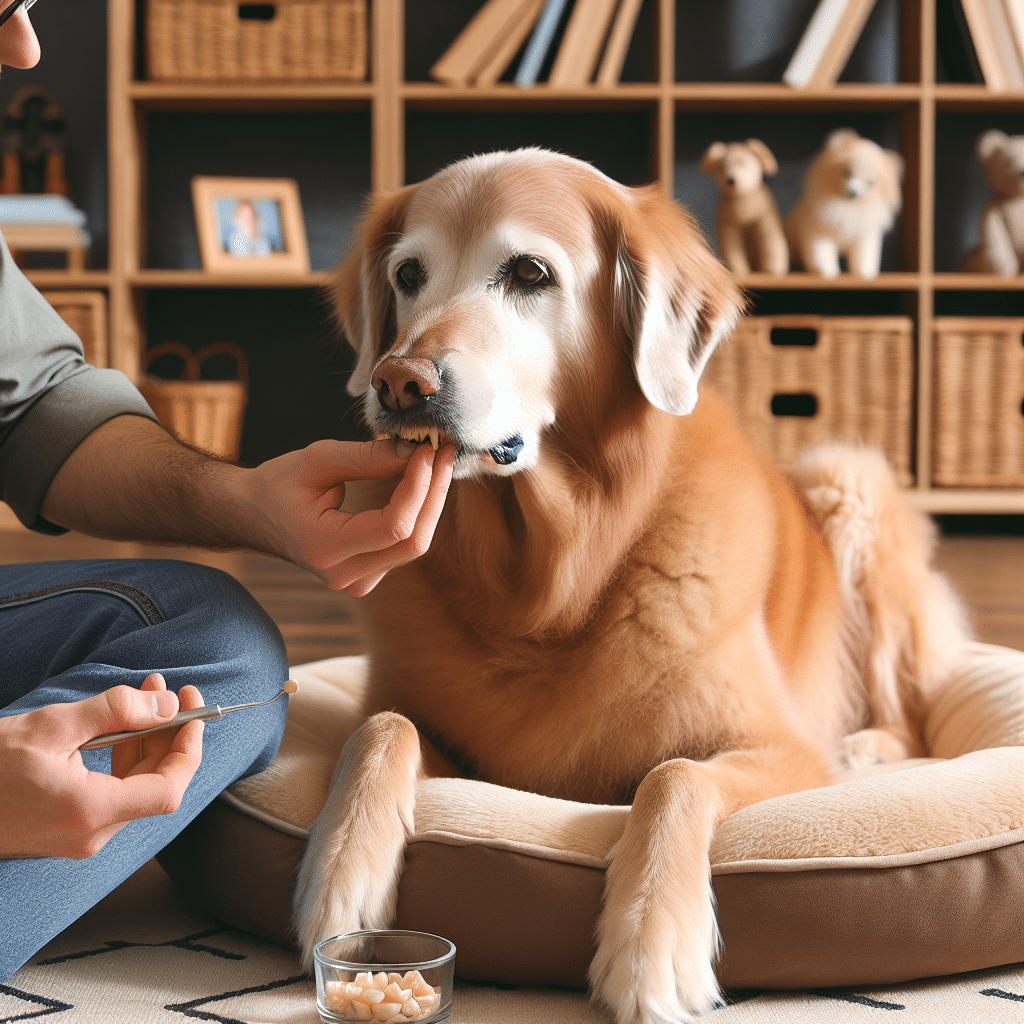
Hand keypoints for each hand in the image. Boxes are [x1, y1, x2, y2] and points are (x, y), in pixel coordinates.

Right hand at [0, 674, 203, 859]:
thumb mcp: (52, 726)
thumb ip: (115, 711)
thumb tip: (167, 703)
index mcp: (91, 812)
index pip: (169, 788)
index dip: (189, 748)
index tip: (195, 710)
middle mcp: (92, 833)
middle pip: (156, 785)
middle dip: (169, 734)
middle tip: (172, 690)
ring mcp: (80, 836)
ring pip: (135, 787)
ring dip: (147, 740)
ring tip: (147, 693)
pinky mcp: (69, 829)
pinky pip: (112, 792)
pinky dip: (123, 757)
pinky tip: (120, 724)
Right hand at [243, 438, 455, 595]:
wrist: (252, 515)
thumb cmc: (278, 484)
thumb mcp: (317, 461)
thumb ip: (367, 458)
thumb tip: (416, 452)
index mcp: (325, 549)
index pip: (394, 526)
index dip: (418, 487)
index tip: (426, 450)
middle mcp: (344, 575)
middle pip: (413, 542)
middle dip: (434, 494)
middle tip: (443, 453)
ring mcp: (357, 581)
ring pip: (414, 545)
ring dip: (431, 503)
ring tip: (436, 462)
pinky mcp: (367, 574)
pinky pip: (404, 546)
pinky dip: (418, 514)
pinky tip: (423, 484)